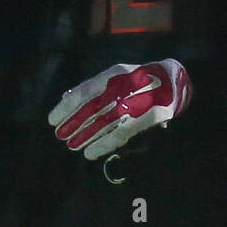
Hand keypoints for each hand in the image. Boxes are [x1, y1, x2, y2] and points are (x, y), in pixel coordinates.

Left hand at [49, 59, 191, 159]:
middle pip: (92, 107)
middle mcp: (125, 84)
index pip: (84, 91)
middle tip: (59, 135)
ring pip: (106, 122)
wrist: (174, 79)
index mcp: (114, 73)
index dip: (67, 106)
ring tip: (72, 146)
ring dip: (86, 135)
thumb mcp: (117, 77)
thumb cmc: (139, 79)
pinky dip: (104, 144)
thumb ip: (94, 88)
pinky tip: (91, 152)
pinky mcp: (151, 116)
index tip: (52, 119)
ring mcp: (139, 100)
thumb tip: (66, 98)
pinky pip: (122, 133)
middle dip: (73, 122)